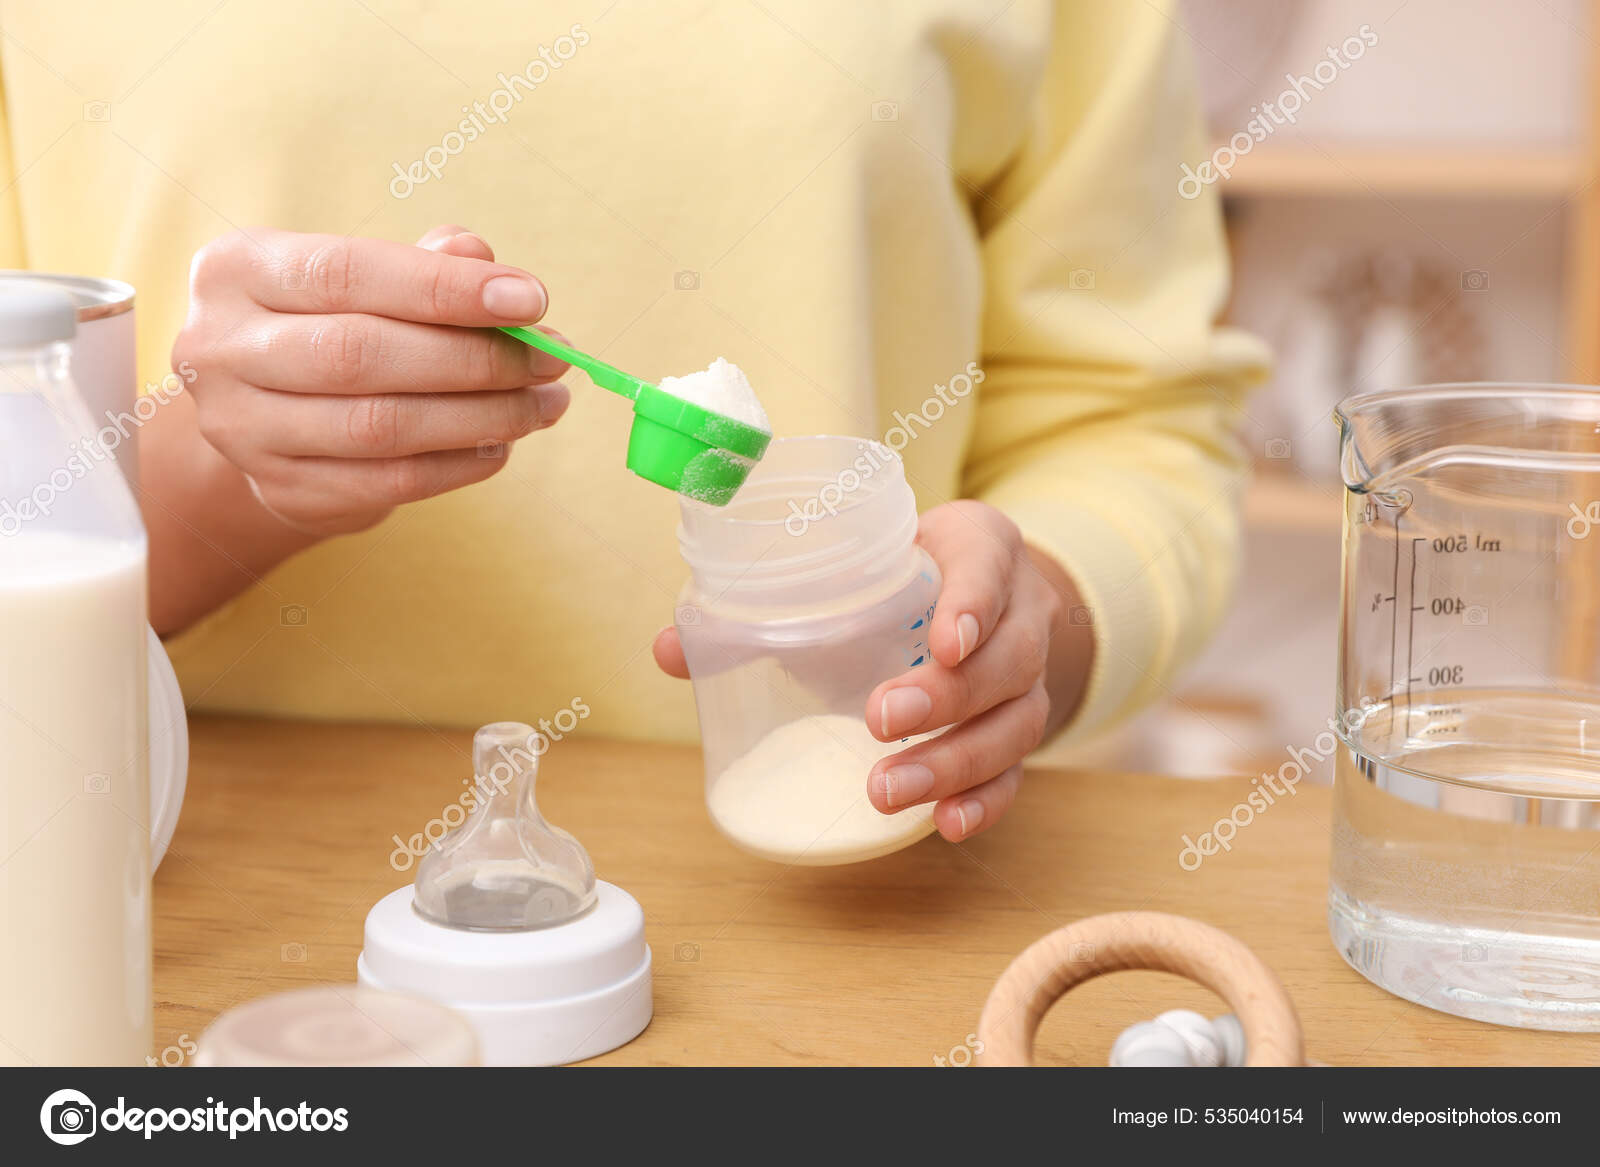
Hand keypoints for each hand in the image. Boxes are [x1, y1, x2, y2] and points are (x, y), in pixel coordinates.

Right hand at [170, 224, 569, 536]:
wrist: (268, 419)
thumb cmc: (332, 325)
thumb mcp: (364, 280)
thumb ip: (422, 264)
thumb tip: (480, 257)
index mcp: (237, 270)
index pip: (348, 273)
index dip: (445, 288)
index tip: (532, 300)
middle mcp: (220, 348)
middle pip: (361, 355)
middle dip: (475, 358)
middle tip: (551, 360)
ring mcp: (243, 428)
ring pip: (380, 427)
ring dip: (482, 417)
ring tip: (544, 404)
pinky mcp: (281, 489)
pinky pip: (390, 481)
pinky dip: (459, 464)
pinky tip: (502, 444)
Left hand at [651, 499, 1093, 842]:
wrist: (981, 601)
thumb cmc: (899, 579)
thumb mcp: (854, 567)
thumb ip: (768, 600)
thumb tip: (668, 649)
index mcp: (978, 549)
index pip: (989, 566)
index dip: (974, 603)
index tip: (942, 642)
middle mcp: (1021, 613)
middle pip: (1008, 658)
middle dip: (948, 697)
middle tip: (879, 721)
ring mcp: (1029, 679)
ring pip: (1016, 723)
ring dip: (954, 762)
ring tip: (887, 790)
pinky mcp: (1022, 732)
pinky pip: (1018, 773)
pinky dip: (986, 802)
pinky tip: (947, 826)